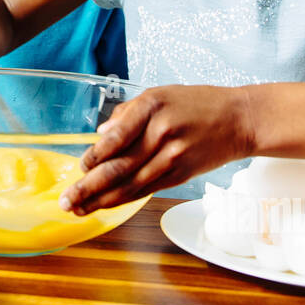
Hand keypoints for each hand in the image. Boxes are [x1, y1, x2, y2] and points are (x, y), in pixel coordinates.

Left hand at [59, 85, 256, 214]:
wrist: (239, 119)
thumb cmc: (196, 103)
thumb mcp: (159, 94)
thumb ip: (127, 115)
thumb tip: (99, 136)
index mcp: (152, 106)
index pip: (116, 137)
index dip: (94, 156)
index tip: (79, 167)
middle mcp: (161, 133)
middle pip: (119, 166)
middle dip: (88, 187)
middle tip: (66, 201)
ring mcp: (173, 156)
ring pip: (131, 184)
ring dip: (101, 200)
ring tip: (78, 210)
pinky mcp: (181, 174)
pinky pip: (146, 190)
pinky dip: (123, 200)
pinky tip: (105, 205)